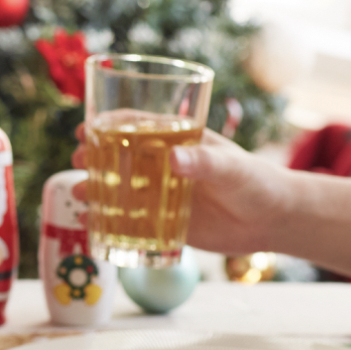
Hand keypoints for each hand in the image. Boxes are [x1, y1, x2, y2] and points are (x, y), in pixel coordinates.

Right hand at [72, 125, 290, 254]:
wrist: (273, 221)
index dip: (106, 124)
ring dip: (95, 190)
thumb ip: (203, 162)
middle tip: (77, 163)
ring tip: (79, 196)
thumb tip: (173, 159)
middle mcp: (162, 165)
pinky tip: (91, 225)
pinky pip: (130, 222)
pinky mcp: (163, 222)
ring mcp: (160, 193)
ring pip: (119, 189)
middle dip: (92, 158)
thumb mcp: (231, 168)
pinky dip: (108, 223)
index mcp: (176, 141)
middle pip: (118, 156)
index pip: (135, 126)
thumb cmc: (256, 182)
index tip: (85, 129)